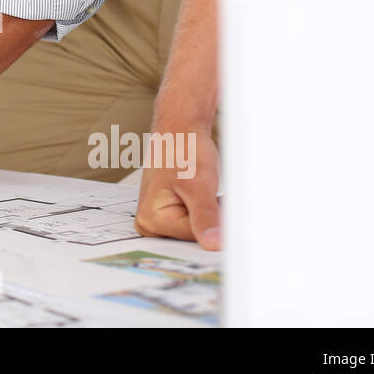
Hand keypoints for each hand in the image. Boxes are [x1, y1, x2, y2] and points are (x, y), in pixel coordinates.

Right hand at [134, 122, 220, 249]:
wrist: (180, 128)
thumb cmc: (182, 148)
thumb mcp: (199, 184)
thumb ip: (205, 217)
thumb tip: (212, 244)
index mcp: (151, 219)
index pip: (194, 238)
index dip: (214, 226)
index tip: (223, 211)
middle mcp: (151, 223)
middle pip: (193, 237)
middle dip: (211, 221)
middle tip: (212, 195)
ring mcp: (159, 218)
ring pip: (198, 229)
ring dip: (211, 216)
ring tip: (208, 192)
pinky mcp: (170, 213)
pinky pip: (195, 221)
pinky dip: (208, 212)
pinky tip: (206, 196)